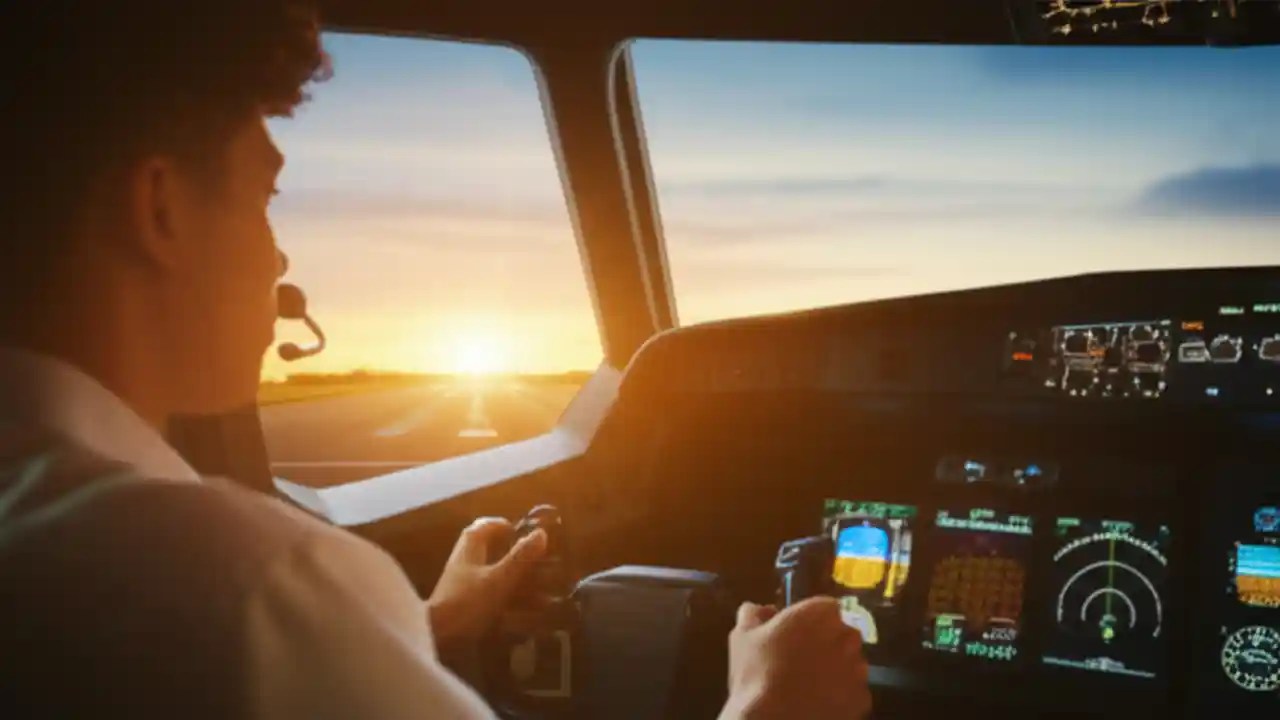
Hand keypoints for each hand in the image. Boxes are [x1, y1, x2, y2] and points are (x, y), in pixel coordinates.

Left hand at [427, 517, 547, 645]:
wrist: (436, 641)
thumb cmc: (466, 603)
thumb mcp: (498, 579)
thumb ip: (519, 558)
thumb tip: (541, 533)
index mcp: (469, 551)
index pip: (483, 527)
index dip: (501, 525)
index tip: (521, 530)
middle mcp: (464, 566)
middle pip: (490, 555)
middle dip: (517, 560)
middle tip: (540, 566)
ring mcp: (463, 590)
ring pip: (495, 582)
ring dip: (518, 588)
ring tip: (544, 599)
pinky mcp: (464, 613)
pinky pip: (492, 606)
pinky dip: (511, 611)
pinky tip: (528, 622)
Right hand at [719, 598, 870, 719]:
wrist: (775, 719)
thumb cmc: (757, 671)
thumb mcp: (742, 636)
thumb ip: (753, 614)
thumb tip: (761, 609)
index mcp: (820, 613)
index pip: (824, 608)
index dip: (810, 621)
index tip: (795, 635)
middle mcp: (846, 636)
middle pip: (841, 634)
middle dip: (826, 644)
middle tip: (801, 661)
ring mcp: (858, 669)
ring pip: (850, 664)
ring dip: (836, 670)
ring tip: (810, 686)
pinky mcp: (863, 698)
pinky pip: (853, 692)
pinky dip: (841, 696)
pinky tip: (818, 702)